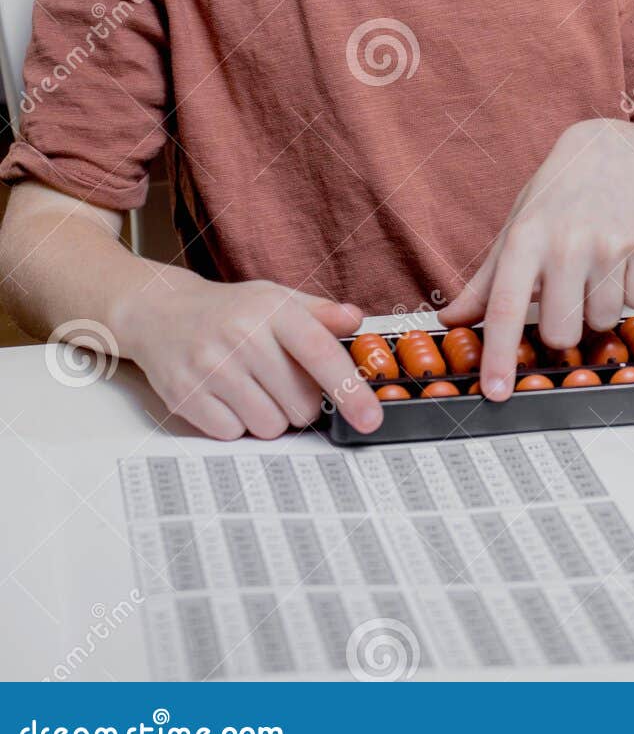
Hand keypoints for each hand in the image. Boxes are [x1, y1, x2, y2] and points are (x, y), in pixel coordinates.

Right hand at [114, 270, 383, 438]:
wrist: (162, 312)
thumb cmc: (230, 311)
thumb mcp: (277, 299)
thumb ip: (320, 313)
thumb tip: (356, 320)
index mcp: (273, 310)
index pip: (320, 353)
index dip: (350, 389)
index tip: (370, 418)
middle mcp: (242, 337)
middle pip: (301, 405)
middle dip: (301, 403)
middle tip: (281, 382)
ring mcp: (211, 368)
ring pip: (269, 426)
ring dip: (270, 417)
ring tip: (253, 387)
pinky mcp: (186, 396)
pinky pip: (233, 434)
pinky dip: (236, 424)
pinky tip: (227, 396)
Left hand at [437, 118, 633, 399]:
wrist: (611, 154)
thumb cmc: (555, 199)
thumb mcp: (515, 230)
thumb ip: (485, 283)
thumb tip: (451, 321)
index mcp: (525, 239)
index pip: (505, 308)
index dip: (500, 356)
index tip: (496, 392)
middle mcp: (566, 241)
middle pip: (563, 332)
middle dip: (564, 326)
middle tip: (566, 295)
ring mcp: (610, 243)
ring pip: (604, 320)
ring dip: (599, 307)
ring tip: (594, 269)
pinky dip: (631, 290)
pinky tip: (621, 259)